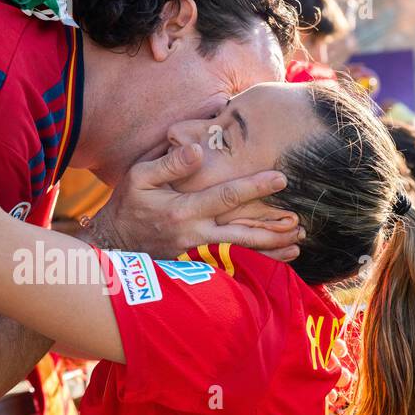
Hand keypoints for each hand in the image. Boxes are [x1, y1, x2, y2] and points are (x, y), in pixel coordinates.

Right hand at [86, 144, 302, 260]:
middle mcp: (195, 235)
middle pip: (242, 232)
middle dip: (273, 226)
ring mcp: (197, 253)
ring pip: (241, 252)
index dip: (255, 187)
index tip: (280, 178)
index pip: (226, 197)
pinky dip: (256, 264)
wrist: (114, 244)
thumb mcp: (139, 177)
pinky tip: (276, 262)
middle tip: (300, 220)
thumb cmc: (128, 205)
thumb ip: (170, 164)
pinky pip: (232, 263)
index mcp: (183, 210)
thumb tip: (200, 150)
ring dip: (271, 249)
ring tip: (298, 243)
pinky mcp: (197, 263)